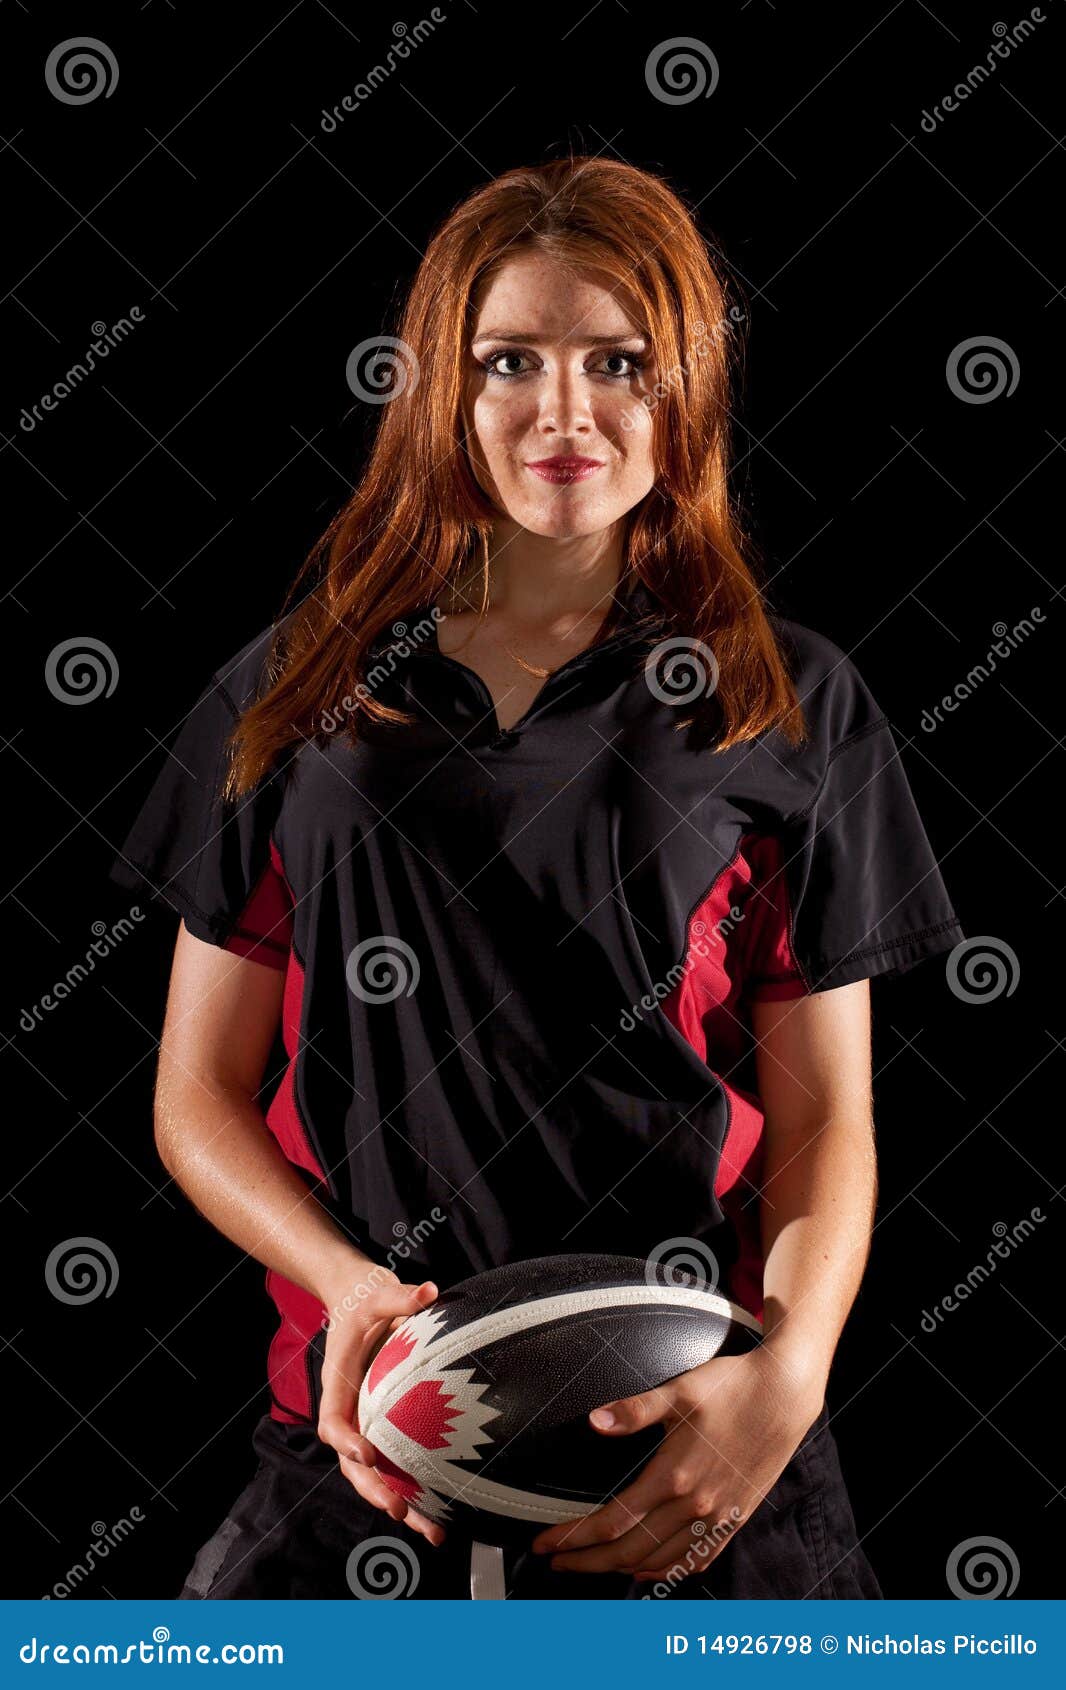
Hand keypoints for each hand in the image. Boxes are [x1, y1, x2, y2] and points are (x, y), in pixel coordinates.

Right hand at [315, 1265, 444, 1546]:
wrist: (358, 1304)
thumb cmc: (364, 1300)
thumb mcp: (378, 1293)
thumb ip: (399, 1296)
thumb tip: (429, 1290)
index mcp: (338, 1386)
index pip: (333, 1423)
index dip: (346, 1441)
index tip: (367, 1454)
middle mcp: (350, 1413)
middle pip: (353, 1465)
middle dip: (375, 1491)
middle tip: (400, 1511)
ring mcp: (368, 1425)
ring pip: (376, 1477)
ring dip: (402, 1506)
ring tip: (434, 1533)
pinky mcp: (388, 1431)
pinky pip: (398, 1468)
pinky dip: (417, 1494)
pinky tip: (445, 1518)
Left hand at [529, 1346, 822, 1583]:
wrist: (785, 1394)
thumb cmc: (733, 1387)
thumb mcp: (679, 1390)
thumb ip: (635, 1409)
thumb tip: (595, 1421)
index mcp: (674, 1476)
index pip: (613, 1522)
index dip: (574, 1538)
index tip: (546, 1543)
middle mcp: (695, 1506)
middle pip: (629, 1551)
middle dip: (587, 1561)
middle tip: (557, 1561)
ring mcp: (717, 1518)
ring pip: (660, 1562)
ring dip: (620, 1570)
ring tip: (592, 1564)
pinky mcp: (734, 1518)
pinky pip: (695, 1560)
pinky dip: (665, 1571)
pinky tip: (648, 1568)